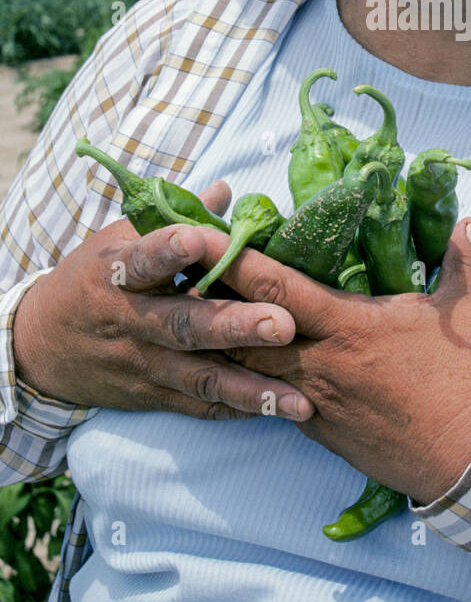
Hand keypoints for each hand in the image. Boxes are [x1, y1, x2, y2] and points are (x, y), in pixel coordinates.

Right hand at [11, 180, 314, 422]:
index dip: (167, 250)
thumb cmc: (93, 280)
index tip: (197, 240)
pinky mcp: (154, 395)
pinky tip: (279, 411)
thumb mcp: (120, 241)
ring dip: (252, 389)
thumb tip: (227, 190)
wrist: (42, 346)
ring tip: (298, 399)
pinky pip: (200, 406)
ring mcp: (146, 363)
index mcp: (119, 274)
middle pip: (185, 325)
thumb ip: (176, 219)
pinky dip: (238, 410)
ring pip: (201, 377)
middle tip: (282, 324)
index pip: (142, 261)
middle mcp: (133, 322)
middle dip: (235, 326)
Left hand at [195, 218, 470, 503]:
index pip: (277, 287)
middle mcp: (320, 362)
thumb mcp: (469, 311)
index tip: (201, 234)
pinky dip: (248, 379)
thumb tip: (468, 222)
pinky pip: (270, 399)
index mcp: (349, 325)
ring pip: (247, 370)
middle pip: (243, 330)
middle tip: (175, 270)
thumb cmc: (468, 380)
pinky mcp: (317, 430)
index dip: (235, 259)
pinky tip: (235, 364)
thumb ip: (462, 259)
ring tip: (190, 314)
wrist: (470, 458)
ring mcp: (315, 400)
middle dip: (207, 300)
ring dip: (219, 342)